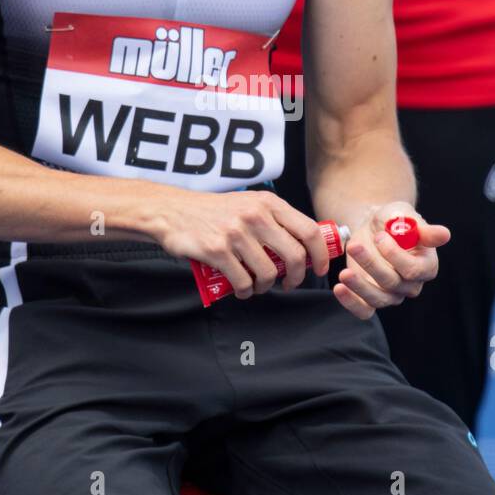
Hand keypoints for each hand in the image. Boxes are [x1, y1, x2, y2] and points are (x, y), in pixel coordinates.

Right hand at [155, 188, 331, 298]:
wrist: (172, 212)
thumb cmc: (214, 212)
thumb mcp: (249, 204)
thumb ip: (274, 220)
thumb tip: (304, 246)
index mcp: (269, 203)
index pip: (309, 230)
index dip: (321, 254)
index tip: (320, 268)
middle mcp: (255, 215)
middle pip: (295, 256)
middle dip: (296, 277)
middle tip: (289, 283)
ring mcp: (236, 233)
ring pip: (268, 273)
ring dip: (266, 286)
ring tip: (258, 285)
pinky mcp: (217, 251)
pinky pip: (243, 281)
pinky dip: (245, 291)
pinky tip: (242, 289)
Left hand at [333, 203, 450, 320]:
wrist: (373, 226)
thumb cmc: (393, 220)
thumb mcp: (406, 216)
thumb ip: (423, 228)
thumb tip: (444, 235)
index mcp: (426, 265)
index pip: (413, 270)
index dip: (395, 255)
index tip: (380, 236)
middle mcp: (411, 284)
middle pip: (392, 283)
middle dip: (371, 264)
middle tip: (355, 245)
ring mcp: (391, 294)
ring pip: (378, 299)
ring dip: (359, 286)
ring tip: (344, 273)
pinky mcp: (370, 298)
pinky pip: (364, 310)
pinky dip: (351, 303)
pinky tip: (339, 289)